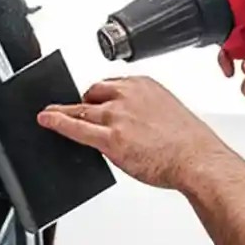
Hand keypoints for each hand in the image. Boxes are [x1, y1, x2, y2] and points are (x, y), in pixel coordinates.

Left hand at [36, 76, 231, 189]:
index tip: (93, 100)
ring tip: (51, 114)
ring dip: (64, 112)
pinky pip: (76, 127)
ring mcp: (117, 116)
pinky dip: (57, 122)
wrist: (198, 159)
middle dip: (84, 105)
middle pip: (92, 94)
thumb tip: (128, 121)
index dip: (99, 96)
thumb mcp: (166, 111)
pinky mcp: (110, 138)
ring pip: (81, 110)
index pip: (110, 84)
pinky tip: (47, 121)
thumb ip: (143, 110)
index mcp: (143, 85)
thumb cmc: (188, 142)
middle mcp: (127, 95)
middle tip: (78, 114)